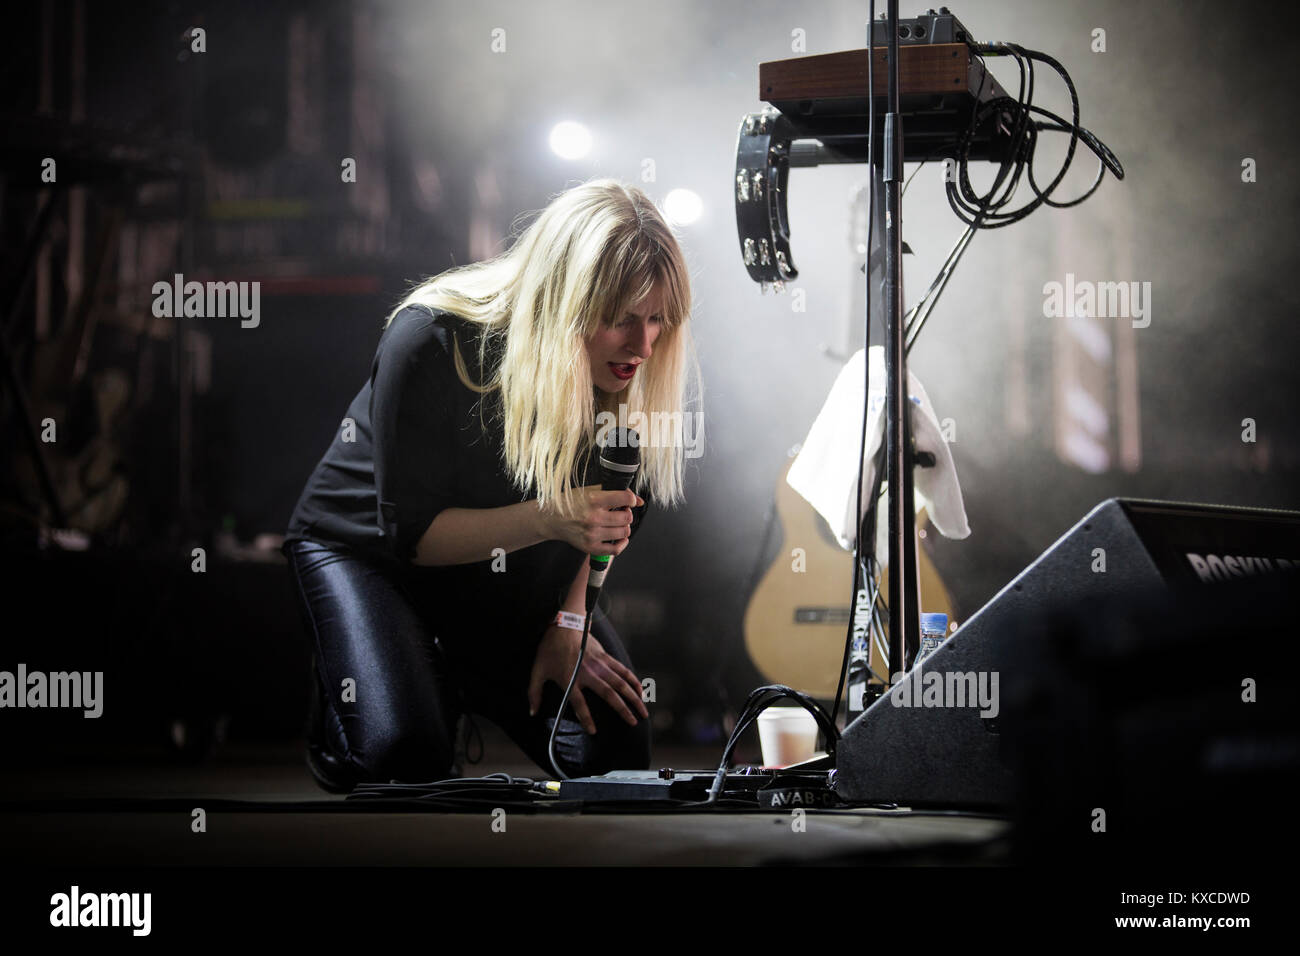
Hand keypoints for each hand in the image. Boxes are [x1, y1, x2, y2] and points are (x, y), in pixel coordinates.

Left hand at [527, 624, 649, 733]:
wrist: (564, 625)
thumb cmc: (549, 649)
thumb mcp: (537, 671)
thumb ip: (534, 693)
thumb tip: (532, 712)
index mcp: (570, 679)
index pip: (580, 704)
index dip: (586, 719)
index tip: (594, 732)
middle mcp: (588, 673)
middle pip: (609, 694)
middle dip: (623, 710)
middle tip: (633, 723)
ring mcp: (599, 664)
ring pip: (621, 683)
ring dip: (633, 697)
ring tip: (643, 711)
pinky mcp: (606, 657)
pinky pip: (623, 670)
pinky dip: (633, 681)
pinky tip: (641, 691)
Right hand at [538, 485, 644, 555]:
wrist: (551, 518)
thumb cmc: (571, 503)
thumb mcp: (591, 491)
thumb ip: (615, 492)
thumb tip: (638, 500)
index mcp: (594, 499)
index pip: (626, 498)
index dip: (631, 499)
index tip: (628, 501)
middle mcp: (593, 517)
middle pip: (627, 518)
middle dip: (627, 514)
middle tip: (621, 512)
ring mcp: (592, 534)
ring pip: (624, 532)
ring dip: (624, 527)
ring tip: (616, 523)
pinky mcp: (590, 547)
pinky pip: (615, 549)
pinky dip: (622, 543)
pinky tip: (618, 537)